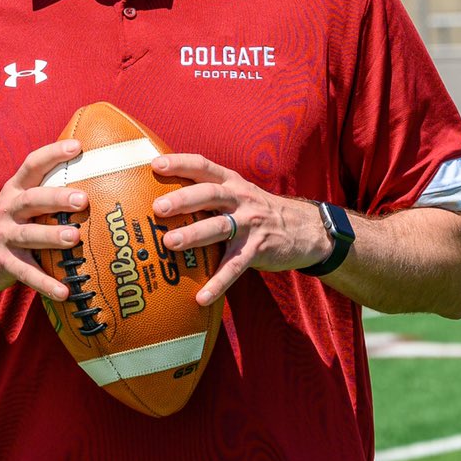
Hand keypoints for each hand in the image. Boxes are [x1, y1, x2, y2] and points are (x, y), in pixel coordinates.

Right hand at [0, 138, 88, 301]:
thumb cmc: (3, 225)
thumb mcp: (15, 203)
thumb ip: (43, 192)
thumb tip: (90, 179)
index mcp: (14, 191)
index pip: (32, 165)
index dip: (53, 154)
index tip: (77, 146)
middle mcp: (7, 210)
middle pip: (32, 200)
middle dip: (57, 198)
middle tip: (83, 199)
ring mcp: (3, 237)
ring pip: (29, 236)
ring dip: (52, 236)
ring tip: (74, 238)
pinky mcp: (2, 263)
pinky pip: (26, 274)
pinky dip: (45, 283)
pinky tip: (65, 291)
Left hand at [149, 154, 332, 305]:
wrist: (305, 228)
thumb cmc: (257, 211)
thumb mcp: (239, 193)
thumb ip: (209, 194)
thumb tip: (162, 200)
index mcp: (231, 182)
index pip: (203, 166)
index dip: (180, 163)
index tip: (155, 165)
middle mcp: (240, 199)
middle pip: (210, 194)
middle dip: (184, 199)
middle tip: (159, 207)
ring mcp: (250, 224)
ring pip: (220, 227)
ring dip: (194, 234)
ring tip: (170, 243)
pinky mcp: (258, 249)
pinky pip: (235, 266)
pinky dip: (218, 282)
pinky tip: (201, 297)